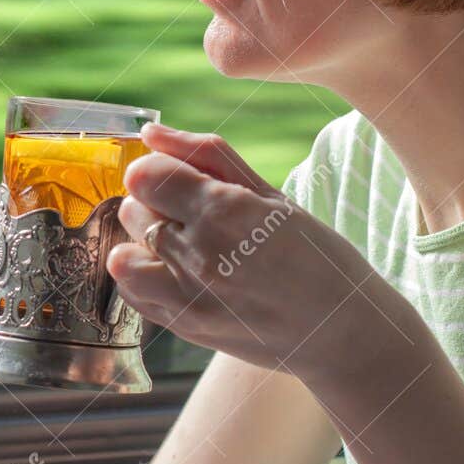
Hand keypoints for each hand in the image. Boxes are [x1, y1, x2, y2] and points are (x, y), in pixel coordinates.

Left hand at [108, 122, 413, 386]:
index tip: (179, 178)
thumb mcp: (270, 194)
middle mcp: (200, 254)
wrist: (340, 331)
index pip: (144, 176)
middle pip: (134, 210)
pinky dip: (144, 278)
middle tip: (194, 214)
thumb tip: (151, 132)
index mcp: (225, 211)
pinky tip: (176, 273)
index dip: (157, 170)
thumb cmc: (316, 255)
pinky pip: (132, 293)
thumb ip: (206, 155)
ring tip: (181, 245)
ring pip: (122, 255)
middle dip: (155, 204)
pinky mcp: (184, 328)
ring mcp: (188, 297)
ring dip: (143, 243)